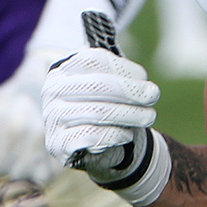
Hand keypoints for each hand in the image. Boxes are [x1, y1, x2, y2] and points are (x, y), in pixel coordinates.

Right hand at [42, 48, 159, 174]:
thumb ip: (123, 78)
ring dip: (131, 114)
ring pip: (100, 112)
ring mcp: (52, 117)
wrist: (93, 146)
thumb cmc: (106, 107)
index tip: (143, 77)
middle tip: (153, 96)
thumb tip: (145, 88)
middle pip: (98, 85)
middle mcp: (53, 90)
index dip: (123, 68)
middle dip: (131, 90)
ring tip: (148, 117)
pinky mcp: (58, 143)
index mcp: (64, 68)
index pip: (94, 60)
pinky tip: (125, 134)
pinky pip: (94, 136)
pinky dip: (117, 134)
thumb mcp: (113, 86)